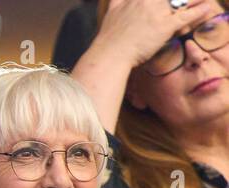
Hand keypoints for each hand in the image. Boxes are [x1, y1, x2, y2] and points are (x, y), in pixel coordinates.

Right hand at [92, 0, 215, 69]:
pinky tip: (206, 8)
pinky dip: (198, 11)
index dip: (162, 0)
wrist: (110, 54)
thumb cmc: (109, 37)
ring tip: (200, 0)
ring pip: (180, 1)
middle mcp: (147, 1)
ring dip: (191, 1)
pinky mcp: (165, 26)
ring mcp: (157, 12)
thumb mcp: (112, 11)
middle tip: (180, 2)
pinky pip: (186, 16)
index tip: (165, 2)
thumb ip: (117, 0)